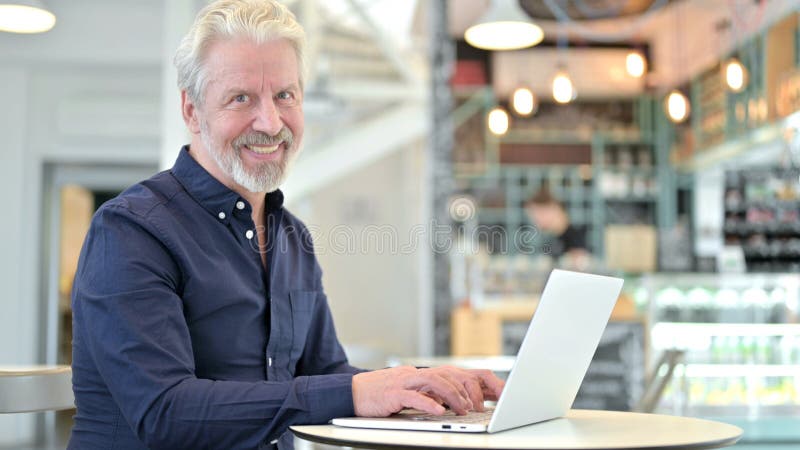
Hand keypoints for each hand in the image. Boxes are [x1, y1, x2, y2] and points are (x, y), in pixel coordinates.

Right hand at [352, 365, 504, 417]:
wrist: (352, 392)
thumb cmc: (381, 395)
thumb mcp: (410, 393)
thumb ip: (429, 394)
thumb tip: (452, 403)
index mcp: (422, 374)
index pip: (455, 373)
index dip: (475, 382)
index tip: (491, 395)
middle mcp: (416, 374)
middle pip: (449, 374)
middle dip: (467, 389)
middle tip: (478, 407)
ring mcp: (404, 381)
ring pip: (435, 382)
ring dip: (452, 396)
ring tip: (463, 410)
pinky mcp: (392, 393)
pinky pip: (414, 396)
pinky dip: (428, 404)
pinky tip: (439, 412)